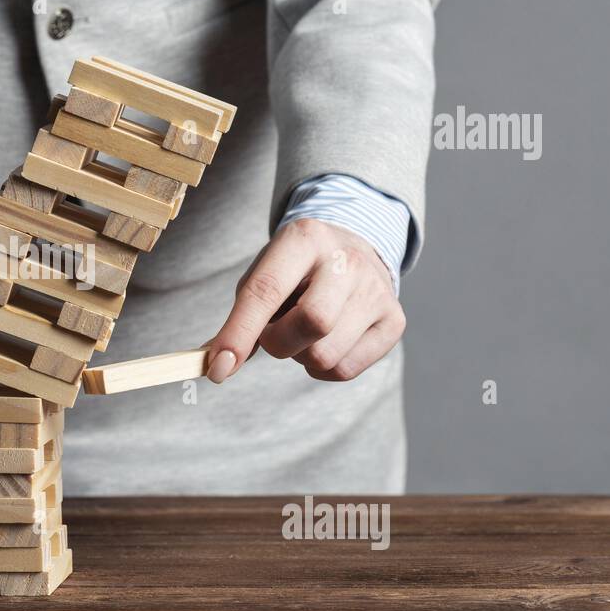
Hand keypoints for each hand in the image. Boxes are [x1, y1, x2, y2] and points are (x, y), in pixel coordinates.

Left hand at [206, 218, 405, 383]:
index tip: (218, 369)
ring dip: (301, 357)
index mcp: (304, 239)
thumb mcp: (263, 275)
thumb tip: (215, 364)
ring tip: (304, 331)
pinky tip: (326, 342)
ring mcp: (376, 290)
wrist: (353, 250)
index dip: (239, 333)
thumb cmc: (295, 270)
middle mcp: (347, 260)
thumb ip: (240, 317)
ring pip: (326, 355)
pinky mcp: (394, 320)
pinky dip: (323, 369)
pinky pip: (345, 371)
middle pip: (313, 323)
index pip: (267, 291)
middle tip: (275, 333)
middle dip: (279, 343)